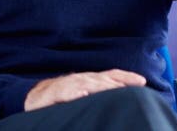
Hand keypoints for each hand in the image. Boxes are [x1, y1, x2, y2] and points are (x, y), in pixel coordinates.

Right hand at [24, 69, 145, 111]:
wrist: (33, 99)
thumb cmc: (61, 99)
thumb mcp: (82, 95)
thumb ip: (99, 96)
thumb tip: (122, 100)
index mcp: (88, 81)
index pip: (109, 76)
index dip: (125, 77)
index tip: (142, 81)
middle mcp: (78, 80)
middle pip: (100, 79)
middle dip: (117, 82)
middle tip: (133, 85)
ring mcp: (65, 86)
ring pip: (85, 84)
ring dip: (100, 86)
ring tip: (114, 89)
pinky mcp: (51, 95)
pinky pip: (63, 93)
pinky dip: (73, 93)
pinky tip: (82, 95)